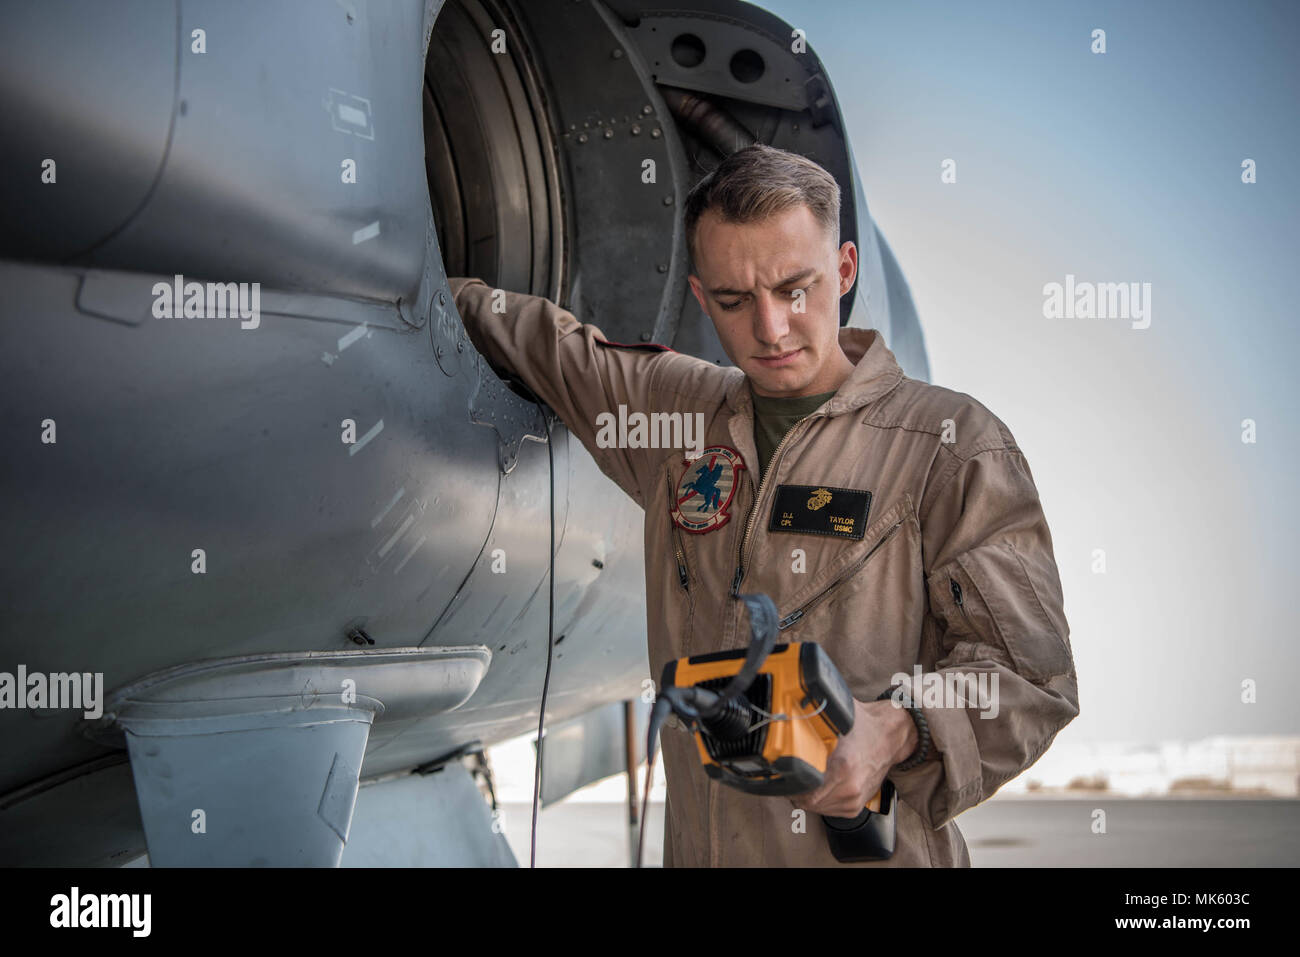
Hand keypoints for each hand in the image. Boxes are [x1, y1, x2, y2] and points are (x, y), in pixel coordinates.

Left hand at [790, 697, 917, 818]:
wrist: (889, 738)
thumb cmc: (863, 726)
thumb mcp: (835, 718)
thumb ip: (810, 722)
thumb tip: (785, 718)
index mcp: (842, 765)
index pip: (803, 786)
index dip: (788, 779)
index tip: (782, 769)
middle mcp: (850, 787)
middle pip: (805, 800)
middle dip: (794, 787)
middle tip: (790, 773)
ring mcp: (853, 799)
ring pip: (814, 808)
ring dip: (805, 795)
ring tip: (805, 776)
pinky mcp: (855, 807)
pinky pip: (826, 810)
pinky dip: (818, 800)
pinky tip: (818, 784)